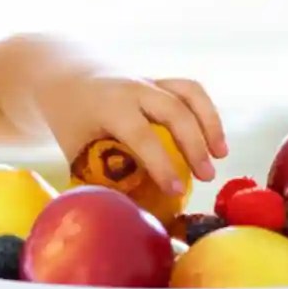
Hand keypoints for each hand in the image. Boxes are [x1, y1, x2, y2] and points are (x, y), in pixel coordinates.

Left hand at [37, 72, 226, 193]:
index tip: (176, 190)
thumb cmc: (70, 118)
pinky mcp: (161, 80)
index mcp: (109, 105)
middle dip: (194, 144)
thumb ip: (97, 175)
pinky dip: (207, 112)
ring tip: (221, 156)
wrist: (66, 75)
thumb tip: (122, 213)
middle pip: (174, 110)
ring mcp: (149, 80)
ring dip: (210, 123)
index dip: (161, 164)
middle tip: (206, 177)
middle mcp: (133, 87)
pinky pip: (191, 90)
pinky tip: (214, 139)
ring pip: (190, 93)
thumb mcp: (74, 146)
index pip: (141, 134)